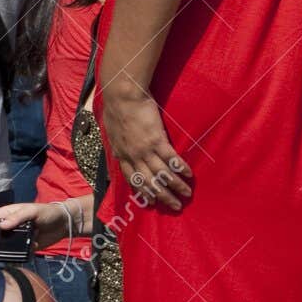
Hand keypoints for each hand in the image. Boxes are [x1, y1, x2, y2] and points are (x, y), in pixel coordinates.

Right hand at [0, 200, 69, 248]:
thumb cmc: (47, 212)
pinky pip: (17, 253)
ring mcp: (17, 237)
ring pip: (4, 245)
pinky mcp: (25, 247)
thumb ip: (17, 217)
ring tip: (11, 252)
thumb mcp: (32, 211)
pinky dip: (18, 255)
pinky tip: (24, 253)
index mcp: (7, 214)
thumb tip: (1, 226)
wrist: (64, 224)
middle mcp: (9, 226)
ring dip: (5, 249)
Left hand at [102, 79, 192, 210]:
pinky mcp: (157, 140)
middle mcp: (132, 155)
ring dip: (176, 186)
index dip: (142, 191)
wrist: (122, 94)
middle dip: (162, 196)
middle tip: (175, 206)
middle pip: (149, 182)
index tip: (151, 201)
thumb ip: (118, 141)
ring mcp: (144, 149)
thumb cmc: (116, 107)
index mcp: (121, 153)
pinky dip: (181, 169)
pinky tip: (189, 175)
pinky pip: (171, 159)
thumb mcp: (112, 129)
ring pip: (162, 174)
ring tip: (186, 194)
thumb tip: (118, 146)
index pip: (132, 178)